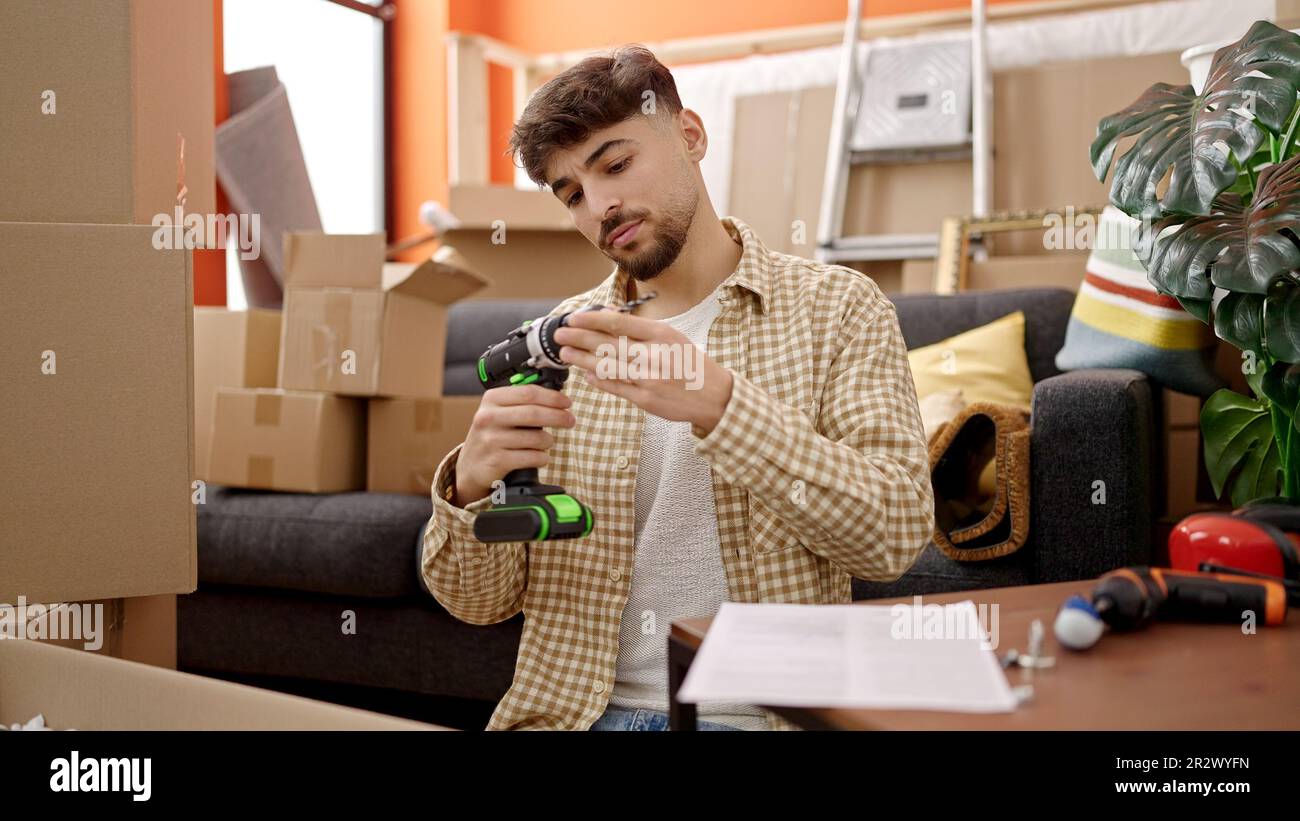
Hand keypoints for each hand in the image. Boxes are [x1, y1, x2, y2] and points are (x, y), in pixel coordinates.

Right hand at [453, 384, 575, 506]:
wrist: (471, 465)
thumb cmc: (492, 435)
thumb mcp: (499, 412)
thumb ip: (521, 403)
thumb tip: (556, 397)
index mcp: (491, 399)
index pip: (528, 393)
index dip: (552, 397)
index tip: (567, 402)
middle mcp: (488, 417)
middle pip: (534, 413)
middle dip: (558, 417)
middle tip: (570, 420)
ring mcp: (491, 440)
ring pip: (535, 438)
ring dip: (548, 441)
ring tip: (547, 442)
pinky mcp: (497, 460)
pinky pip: (532, 457)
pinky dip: (542, 457)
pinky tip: (540, 457)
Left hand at [553, 306, 733, 436]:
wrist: (713, 395)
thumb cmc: (689, 363)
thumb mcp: (672, 337)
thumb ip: (641, 330)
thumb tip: (609, 316)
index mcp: (661, 334)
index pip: (618, 322)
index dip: (591, 320)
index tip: (574, 318)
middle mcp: (653, 355)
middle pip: (607, 344)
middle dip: (579, 338)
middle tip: (560, 334)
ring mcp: (648, 378)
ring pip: (607, 366)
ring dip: (582, 359)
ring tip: (566, 353)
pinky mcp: (645, 399)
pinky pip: (615, 387)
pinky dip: (598, 380)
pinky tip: (586, 374)